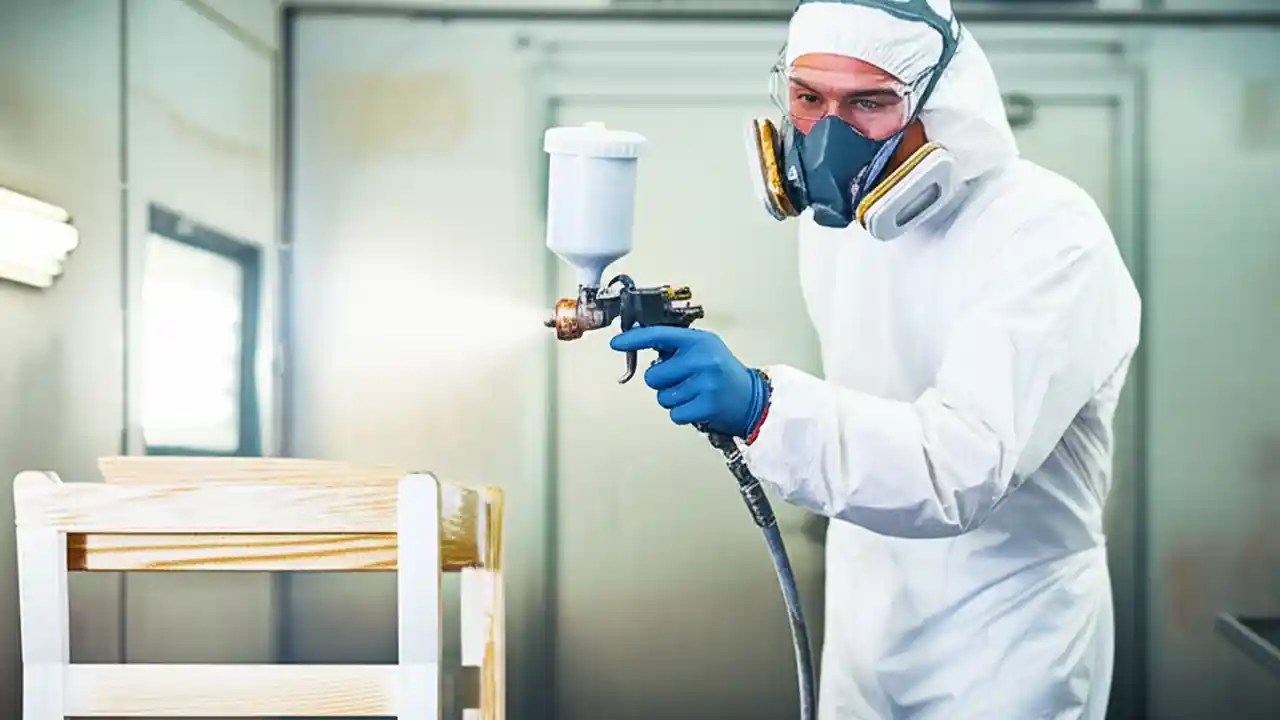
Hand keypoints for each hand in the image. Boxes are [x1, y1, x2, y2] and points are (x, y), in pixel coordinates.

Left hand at [610, 326, 767, 437]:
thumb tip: (641, 346)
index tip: (616, 343)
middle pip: (653, 376)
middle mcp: (702, 359)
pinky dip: (683, 414)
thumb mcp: (705, 349)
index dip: (634, 339)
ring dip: (674, 399)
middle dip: (663, 383)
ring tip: (695, 394)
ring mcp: (705, 383)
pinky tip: (698, 406)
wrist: (753, 399)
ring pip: (663, 397)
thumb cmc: (723, 374)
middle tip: (684, 382)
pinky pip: (675, 413)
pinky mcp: (706, 406)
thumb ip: (677, 347)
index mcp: (698, 341)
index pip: (658, 335)